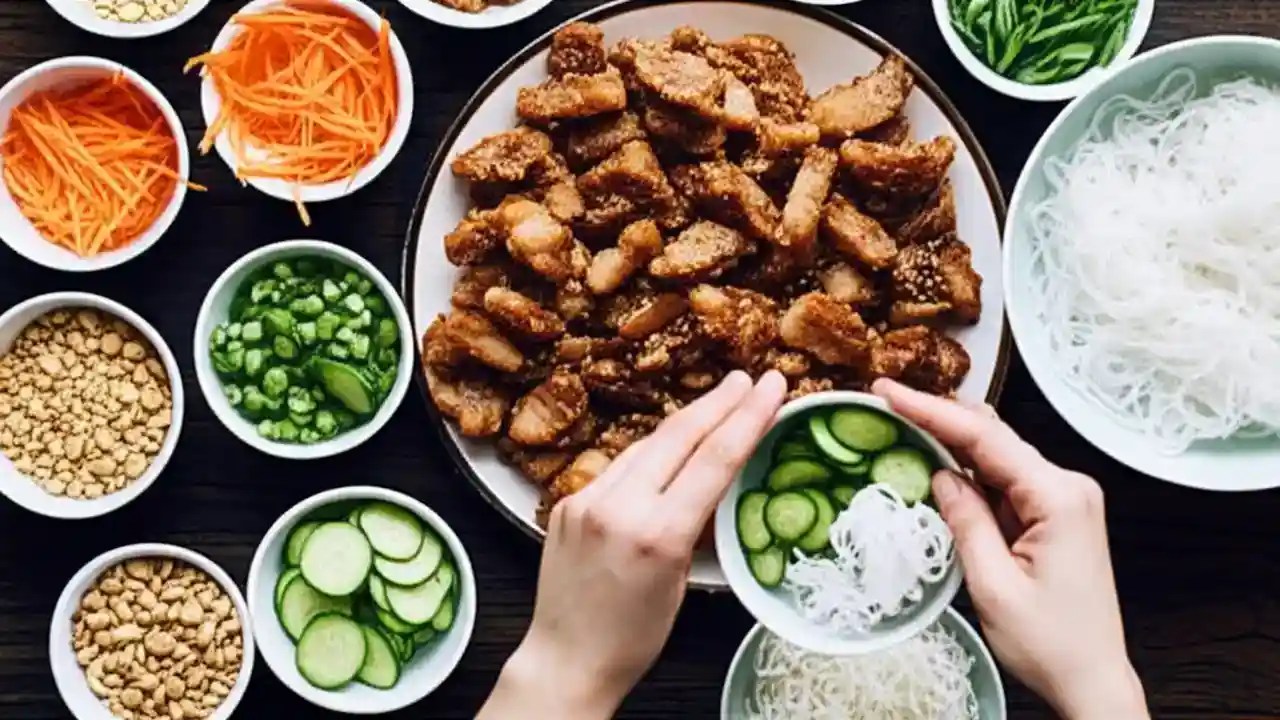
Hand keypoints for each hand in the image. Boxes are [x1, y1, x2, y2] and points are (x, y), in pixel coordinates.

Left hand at [478, 370, 787, 719]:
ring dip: (685, 422)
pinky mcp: (567, 501)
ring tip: (718, 402)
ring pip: (646, 444)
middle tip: (748, 378)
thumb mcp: (683, 581)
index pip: (714, 459)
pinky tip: (667, 446)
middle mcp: (619, 508)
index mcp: (658, 534)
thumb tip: (713, 477)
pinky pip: (616, 465)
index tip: (771, 386)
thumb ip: (695, 523)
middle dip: (719, 402)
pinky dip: (648, 453)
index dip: (749, 416)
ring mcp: (587, 500)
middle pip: (678, 435)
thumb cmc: (634, 637)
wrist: (566, 658)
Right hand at [872, 379, 1147, 719]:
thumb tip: (940, 474)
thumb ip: (965, 521)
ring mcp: (1065, 500)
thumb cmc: (1049, 644)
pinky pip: (1006, 483)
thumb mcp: (993, 586)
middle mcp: (1068, 486)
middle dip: (938, 418)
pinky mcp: (1057, 516)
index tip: (887, 391)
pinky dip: (970, 474)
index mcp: (1058, 497)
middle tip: (885, 402)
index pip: (985, 439)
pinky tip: (937, 465)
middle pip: (993, 438)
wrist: (1092, 681)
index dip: (931, 410)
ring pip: (998, 458)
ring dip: (951, 445)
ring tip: (900, 426)